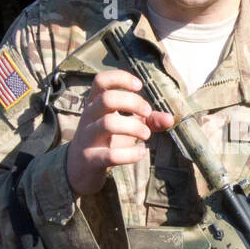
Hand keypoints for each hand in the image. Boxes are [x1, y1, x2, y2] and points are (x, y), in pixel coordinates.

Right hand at [65, 70, 173, 195]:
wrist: (79, 170)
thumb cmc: (105, 141)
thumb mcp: (125, 126)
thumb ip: (147, 120)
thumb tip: (170, 118)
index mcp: (95, 104)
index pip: (101, 80)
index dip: (121, 78)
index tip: (139, 86)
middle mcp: (88, 117)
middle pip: (107, 99)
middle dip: (133, 103)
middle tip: (147, 113)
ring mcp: (88, 138)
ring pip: (108, 123)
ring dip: (134, 127)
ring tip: (146, 135)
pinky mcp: (91, 159)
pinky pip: (110, 155)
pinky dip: (129, 154)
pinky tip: (141, 153)